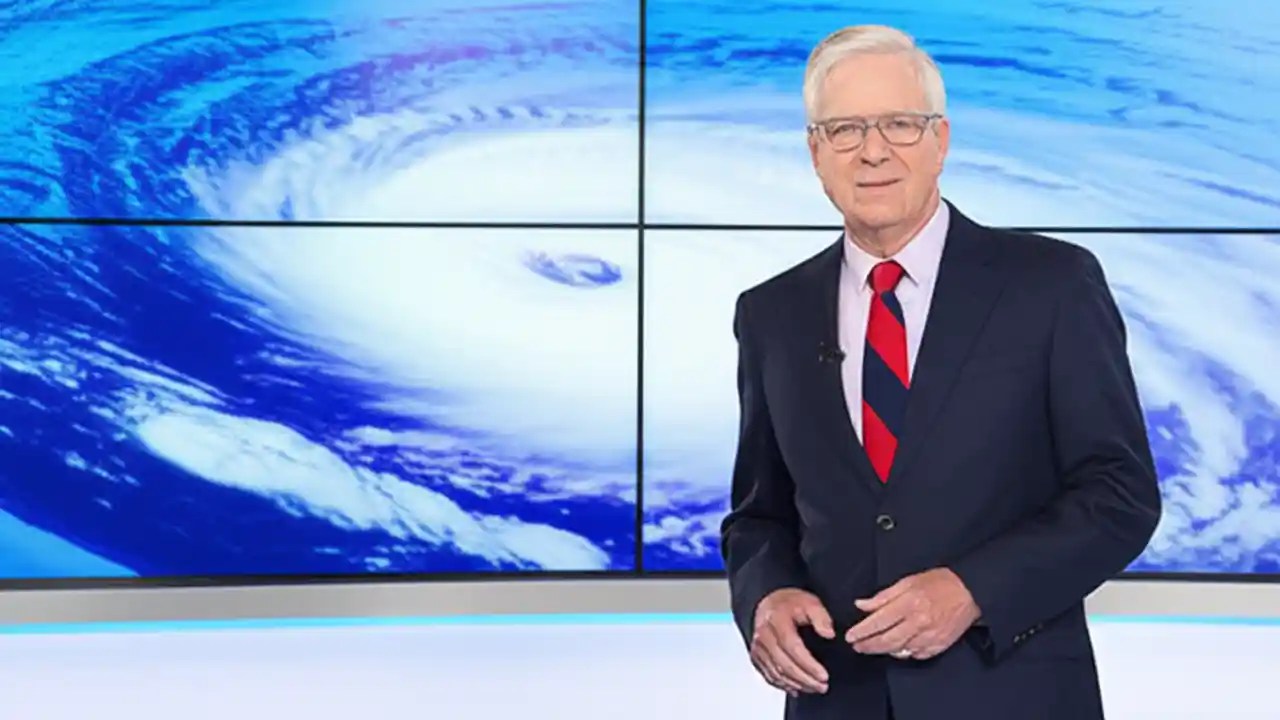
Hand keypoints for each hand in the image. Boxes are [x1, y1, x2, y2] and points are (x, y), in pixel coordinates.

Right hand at [750, 588, 833, 695]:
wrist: (769, 603)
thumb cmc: (790, 604)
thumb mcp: (810, 602)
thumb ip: (821, 617)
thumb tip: (829, 633)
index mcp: (776, 620)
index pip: (792, 647)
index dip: (808, 664)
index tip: (824, 675)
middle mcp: (763, 635)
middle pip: (784, 664)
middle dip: (805, 679)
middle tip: (822, 686)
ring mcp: (758, 647)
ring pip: (776, 673)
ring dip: (797, 684)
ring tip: (814, 688)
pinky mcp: (756, 656)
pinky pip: (768, 675)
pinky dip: (783, 685)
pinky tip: (796, 688)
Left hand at [844, 568, 980, 660]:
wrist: (970, 592)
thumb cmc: (939, 583)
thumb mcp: (908, 581)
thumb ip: (884, 596)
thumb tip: (862, 604)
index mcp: (908, 604)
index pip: (878, 622)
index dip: (861, 631)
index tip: (850, 636)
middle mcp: (918, 623)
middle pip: (886, 641)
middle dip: (868, 646)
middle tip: (857, 646)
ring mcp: (929, 637)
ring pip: (899, 651)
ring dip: (883, 651)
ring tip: (872, 647)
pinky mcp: (939, 646)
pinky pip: (916, 655)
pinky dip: (904, 653)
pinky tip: (897, 649)